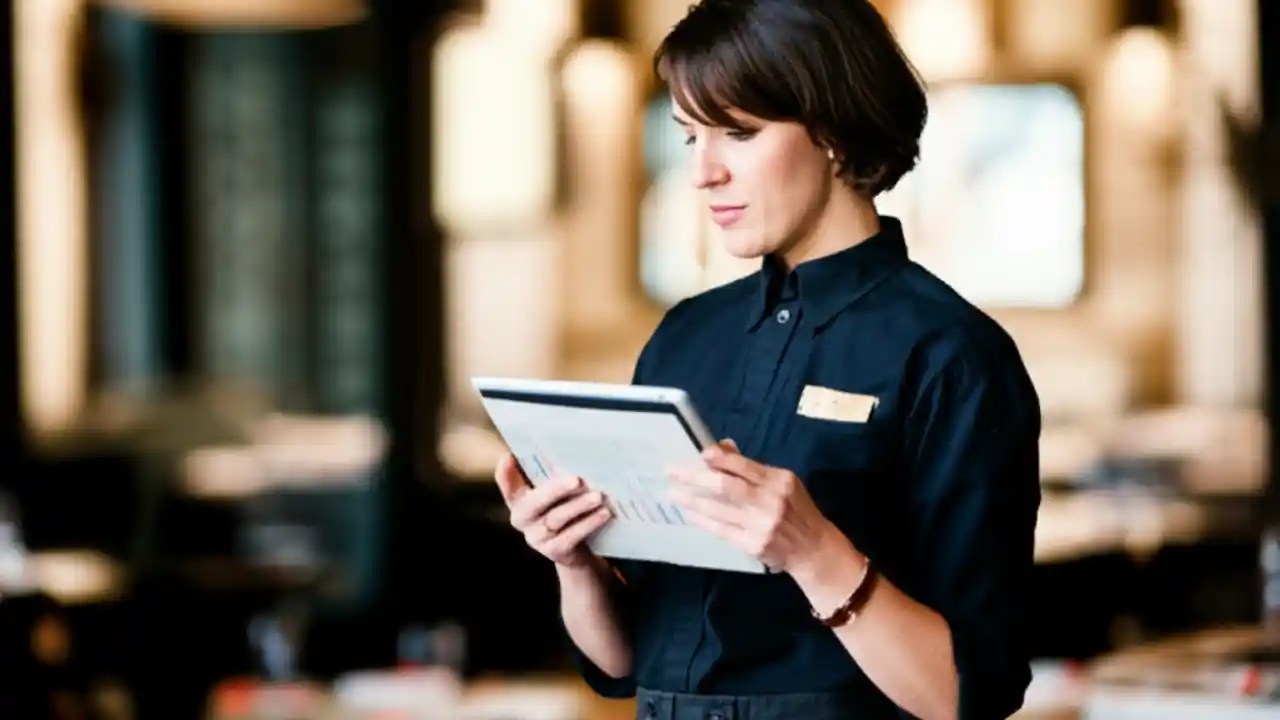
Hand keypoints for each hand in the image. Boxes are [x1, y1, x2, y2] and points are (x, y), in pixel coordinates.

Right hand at [493, 453, 612, 567]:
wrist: (577, 549)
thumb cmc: (565, 506)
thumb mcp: (556, 491)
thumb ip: (552, 473)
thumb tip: (569, 447)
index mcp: (518, 499)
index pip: (508, 485)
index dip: (506, 474)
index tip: (509, 458)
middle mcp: (522, 519)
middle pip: (534, 504)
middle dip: (555, 490)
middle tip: (576, 480)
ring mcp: (536, 538)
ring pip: (556, 519)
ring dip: (579, 506)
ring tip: (598, 496)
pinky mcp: (555, 551)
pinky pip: (572, 536)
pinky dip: (589, 523)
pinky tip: (604, 513)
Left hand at [668, 442, 836, 574]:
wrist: (813, 548)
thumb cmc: (795, 509)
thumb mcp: (783, 482)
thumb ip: (752, 468)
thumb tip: (721, 449)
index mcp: (778, 481)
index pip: (744, 466)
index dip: (721, 459)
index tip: (701, 453)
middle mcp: (769, 501)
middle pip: (726, 486)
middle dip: (695, 477)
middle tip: (672, 471)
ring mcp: (760, 524)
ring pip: (718, 509)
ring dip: (692, 500)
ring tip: (673, 493)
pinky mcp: (752, 544)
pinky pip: (721, 529)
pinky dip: (703, 519)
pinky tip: (690, 512)